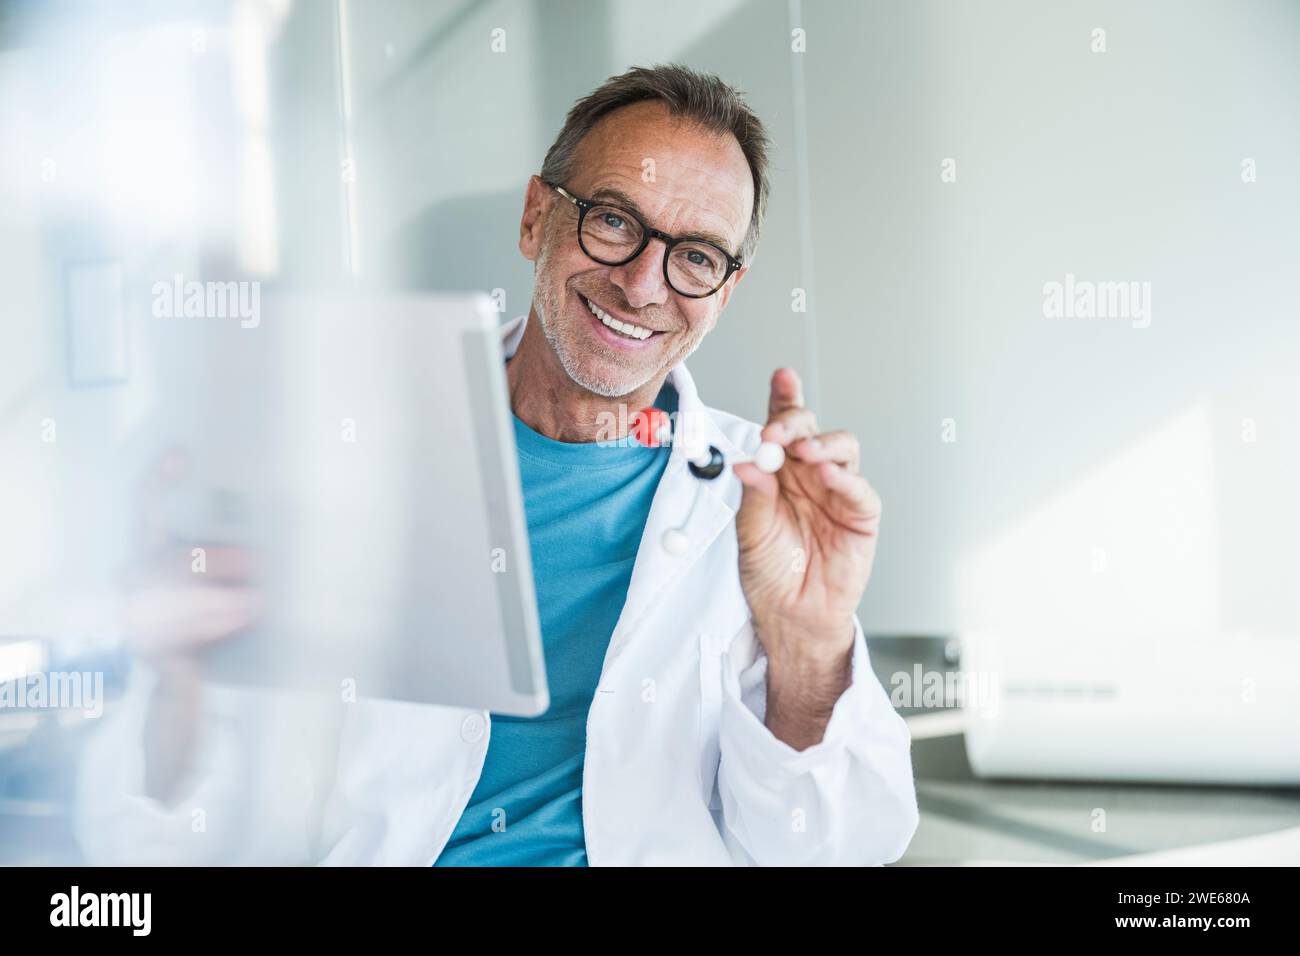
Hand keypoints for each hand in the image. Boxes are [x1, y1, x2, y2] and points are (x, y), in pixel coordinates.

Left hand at [733, 369, 881, 746]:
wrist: (790, 618)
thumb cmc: (769, 574)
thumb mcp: (749, 534)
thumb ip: (753, 495)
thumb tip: (747, 461)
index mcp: (779, 472)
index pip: (782, 429)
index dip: (785, 399)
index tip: (783, 377)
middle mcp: (809, 475)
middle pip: (810, 430)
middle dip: (796, 422)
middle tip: (777, 432)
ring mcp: (838, 492)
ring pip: (842, 449)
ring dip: (823, 444)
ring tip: (804, 451)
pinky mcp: (861, 515)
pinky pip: (859, 489)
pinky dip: (845, 478)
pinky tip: (827, 474)